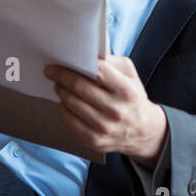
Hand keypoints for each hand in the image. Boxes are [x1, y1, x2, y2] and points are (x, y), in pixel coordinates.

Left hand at [44, 55, 166, 166]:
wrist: (143, 131)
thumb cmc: (132, 98)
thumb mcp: (130, 76)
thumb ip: (111, 63)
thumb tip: (87, 55)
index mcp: (128, 91)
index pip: (100, 71)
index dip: (78, 63)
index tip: (62, 60)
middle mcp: (117, 110)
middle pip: (79, 87)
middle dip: (61, 76)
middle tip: (51, 71)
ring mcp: (104, 127)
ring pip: (70, 103)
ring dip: (60, 91)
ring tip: (60, 85)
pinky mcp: (94, 140)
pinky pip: (68, 119)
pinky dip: (63, 108)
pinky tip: (66, 102)